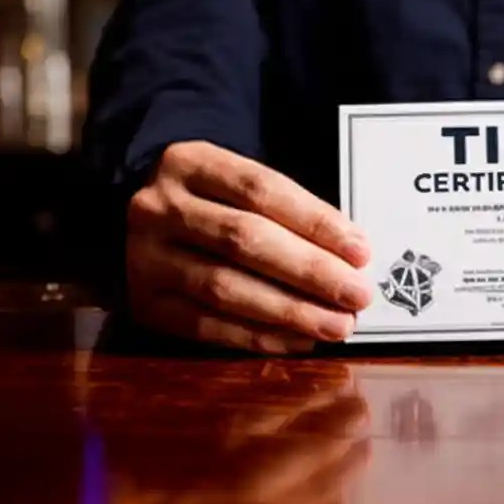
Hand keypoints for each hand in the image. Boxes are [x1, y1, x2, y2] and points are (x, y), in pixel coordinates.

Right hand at [126, 140, 374, 353]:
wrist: (144, 219)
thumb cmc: (214, 202)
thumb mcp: (238, 183)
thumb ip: (287, 210)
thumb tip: (350, 256)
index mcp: (189, 163)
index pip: (262, 190)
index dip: (315, 222)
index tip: (360, 250)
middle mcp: (159, 207)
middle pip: (244, 240)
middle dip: (310, 271)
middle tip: (357, 294)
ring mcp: (145, 257)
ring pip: (225, 287)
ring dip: (290, 311)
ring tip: (336, 324)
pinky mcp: (145, 303)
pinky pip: (207, 326)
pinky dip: (259, 336)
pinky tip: (299, 341)